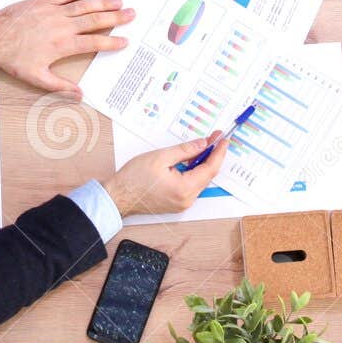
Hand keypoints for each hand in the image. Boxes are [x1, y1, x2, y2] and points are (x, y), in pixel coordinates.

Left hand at [0, 0, 133, 93]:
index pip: (94, 43)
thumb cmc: (13, 58)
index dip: (112, 42)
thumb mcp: (35, 77)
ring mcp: (54, 11)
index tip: (125, 41)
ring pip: (84, 6)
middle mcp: (62, 26)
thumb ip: (59, 86)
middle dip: (116, 18)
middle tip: (132, 14)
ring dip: (103, 3)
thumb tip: (80, 95)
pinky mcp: (44, 1)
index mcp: (63, 45)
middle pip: (95, 21)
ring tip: (119, 1)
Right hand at [103, 134, 230, 215]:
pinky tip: (192, 161)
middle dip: (212, 155)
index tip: (223, 139)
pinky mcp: (177, 203)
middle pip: (207, 175)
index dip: (218, 152)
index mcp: (184, 188)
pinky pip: (192, 186)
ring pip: (200, 180)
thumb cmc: (134, 179)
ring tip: (204, 146)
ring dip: (203, 163)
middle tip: (214, 139)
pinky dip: (194, 172)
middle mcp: (187, 199)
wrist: (118, 197)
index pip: (210, 168)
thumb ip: (185, 150)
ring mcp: (183, 203)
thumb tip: (202, 144)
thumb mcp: (161, 157)